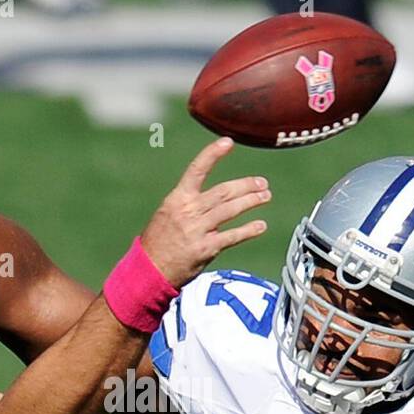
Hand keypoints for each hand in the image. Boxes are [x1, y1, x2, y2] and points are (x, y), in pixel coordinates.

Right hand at [140, 137, 269, 286]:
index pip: (197, 170)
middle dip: (246, 186)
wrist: (148, 270)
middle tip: (261, 183)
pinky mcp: (205, 249)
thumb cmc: (158, 243)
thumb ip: (190, 204)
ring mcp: (197, 230)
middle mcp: (188, 212)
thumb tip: (216, 199)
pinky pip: (232, 236)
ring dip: (251, 202)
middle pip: (223, 192)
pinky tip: (260, 225)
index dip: (213, 155)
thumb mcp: (167, 214)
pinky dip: (248, 230)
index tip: (228, 143)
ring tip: (265, 197)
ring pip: (230, 210)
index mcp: (177, 199)